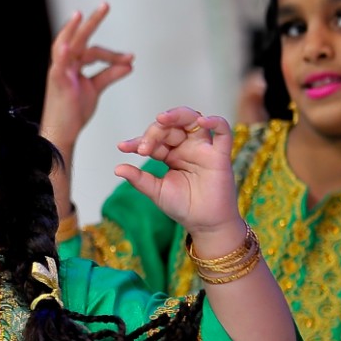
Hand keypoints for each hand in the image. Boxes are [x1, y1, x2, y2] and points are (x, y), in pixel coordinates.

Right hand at [40, 3, 134, 155]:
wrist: (62, 134)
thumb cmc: (74, 112)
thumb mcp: (95, 89)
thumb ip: (110, 74)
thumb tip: (129, 64)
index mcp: (73, 65)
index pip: (94, 50)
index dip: (113, 54)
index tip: (130, 59)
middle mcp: (65, 64)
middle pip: (79, 38)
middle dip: (93, 21)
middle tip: (106, 4)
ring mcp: (59, 72)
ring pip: (67, 45)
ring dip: (73, 29)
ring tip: (80, 15)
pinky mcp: (57, 83)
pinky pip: (58, 66)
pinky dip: (62, 54)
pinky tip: (68, 45)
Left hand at [115, 108, 241, 234]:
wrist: (205, 225)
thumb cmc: (183, 207)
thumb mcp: (156, 192)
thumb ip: (138, 179)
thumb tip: (117, 168)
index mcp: (171, 155)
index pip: (154, 140)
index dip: (138, 141)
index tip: (122, 147)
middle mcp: (187, 148)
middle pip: (171, 127)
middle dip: (155, 132)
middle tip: (144, 147)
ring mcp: (203, 149)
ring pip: (193, 120)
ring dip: (177, 115)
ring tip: (162, 119)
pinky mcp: (220, 155)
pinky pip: (223, 132)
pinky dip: (216, 122)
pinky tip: (203, 120)